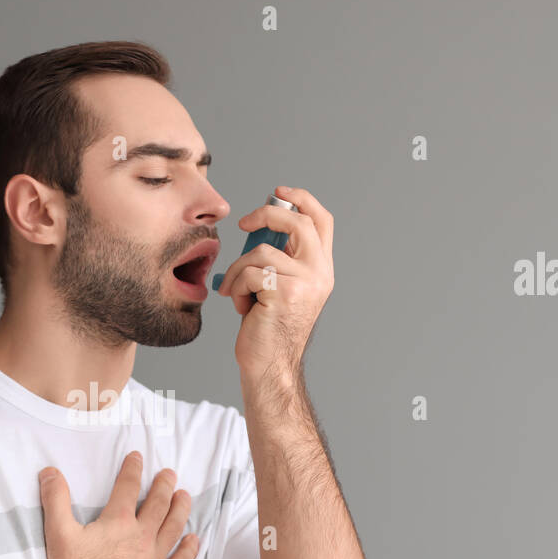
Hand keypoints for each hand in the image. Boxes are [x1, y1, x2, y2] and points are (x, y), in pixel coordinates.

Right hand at [38, 451, 198, 558]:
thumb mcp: (58, 533)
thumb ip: (55, 500)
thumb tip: (49, 471)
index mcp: (118, 521)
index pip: (127, 488)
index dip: (132, 470)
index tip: (137, 457)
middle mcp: (142, 536)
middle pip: (157, 504)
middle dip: (163, 486)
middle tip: (169, 473)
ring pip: (173, 528)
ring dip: (180, 509)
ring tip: (185, 496)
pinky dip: (188, 550)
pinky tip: (194, 540)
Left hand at [215, 185, 334, 381]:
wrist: (269, 366)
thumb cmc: (267, 329)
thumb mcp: (279, 286)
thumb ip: (280, 259)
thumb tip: (260, 227)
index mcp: (322, 269)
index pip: (321, 220)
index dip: (301, 199)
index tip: (277, 193)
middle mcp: (320, 274)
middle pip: (298, 222)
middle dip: (265, 216)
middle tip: (243, 224)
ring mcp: (306, 283)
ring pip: (261, 253)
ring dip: (239, 271)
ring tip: (238, 294)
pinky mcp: (285, 293)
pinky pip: (249, 273)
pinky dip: (235, 288)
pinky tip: (240, 306)